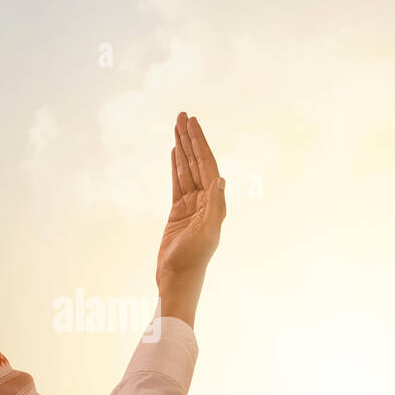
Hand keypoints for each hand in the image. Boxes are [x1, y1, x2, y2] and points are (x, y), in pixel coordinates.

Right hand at [156, 112, 225, 325]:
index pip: (207, 165)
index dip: (200, 143)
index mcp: (215, 202)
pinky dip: (176, 166)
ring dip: (182, 148)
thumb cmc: (192, 260)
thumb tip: (220, 178)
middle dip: (191, 138)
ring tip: (177, 126)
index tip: (192, 122)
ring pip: (186, 170)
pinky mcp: (178, 212)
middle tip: (182, 115)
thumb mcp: (206, 233)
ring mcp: (192, 205)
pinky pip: (178, 183)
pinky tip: (174, 152)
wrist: (177, 280)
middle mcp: (207, 200)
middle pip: (197, 162)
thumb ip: (215, 205)